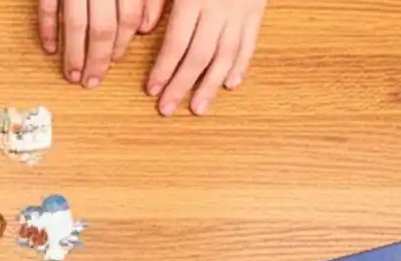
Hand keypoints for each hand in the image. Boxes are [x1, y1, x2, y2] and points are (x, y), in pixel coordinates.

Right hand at [40, 0, 165, 86]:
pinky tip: (51, 49)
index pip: (128, 18)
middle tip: (92, 81)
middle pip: (102, 28)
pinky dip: (48, 30)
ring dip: (73, 54)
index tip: (115, 62)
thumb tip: (148, 28)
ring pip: (75, 24)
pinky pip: (47, 8)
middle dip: (97, 59)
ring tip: (72, 75)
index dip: (122, 44)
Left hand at [146, 0, 266, 114]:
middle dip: (182, 85)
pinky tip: (230, 84)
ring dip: (211, 85)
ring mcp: (241, 11)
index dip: (164, 70)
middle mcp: (219, 8)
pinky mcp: (257, 9)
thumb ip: (155, 0)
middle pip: (199, 56)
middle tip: (167, 110)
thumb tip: (143, 29)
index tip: (152, 90)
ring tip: (199, 107)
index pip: (176, 43)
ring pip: (226, 54)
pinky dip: (240, 66)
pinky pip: (249, 43)